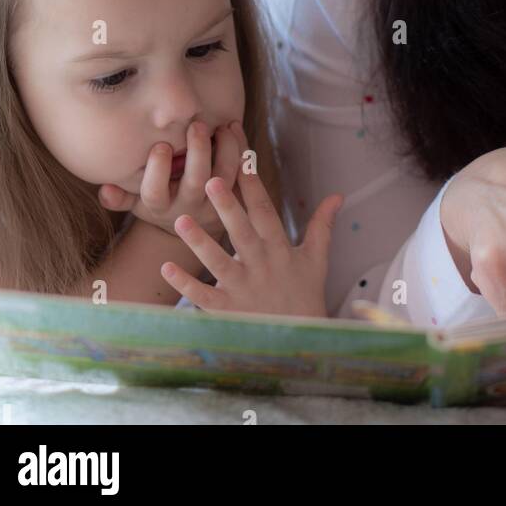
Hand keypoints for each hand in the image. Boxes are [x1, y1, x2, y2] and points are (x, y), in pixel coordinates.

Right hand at [98, 119, 242, 241]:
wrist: (195, 225)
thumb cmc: (162, 201)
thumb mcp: (138, 203)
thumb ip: (120, 197)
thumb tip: (104, 190)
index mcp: (160, 207)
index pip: (155, 193)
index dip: (158, 170)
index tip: (160, 146)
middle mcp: (188, 206)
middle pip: (195, 181)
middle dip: (197, 151)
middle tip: (196, 126)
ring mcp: (214, 202)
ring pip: (224, 176)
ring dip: (225, 148)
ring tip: (221, 126)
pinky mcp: (235, 195)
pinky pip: (242, 171)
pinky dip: (241, 148)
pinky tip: (234, 127)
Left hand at [161, 143, 343, 316]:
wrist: (300, 343)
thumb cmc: (306, 295)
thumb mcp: (316, 258)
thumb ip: (322, 225)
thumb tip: (338, 195)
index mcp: (279, 249)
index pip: (266, 213)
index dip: (255, 188)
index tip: (244, 162)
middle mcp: (260, 266)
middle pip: (241, 232)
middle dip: (227, 207)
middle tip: (211, 180)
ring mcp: (243, 289)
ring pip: (218, 262)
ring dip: (199, 242)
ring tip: (181, 220)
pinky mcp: (228, 310)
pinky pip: (203, 296)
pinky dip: (185, 284)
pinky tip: (167, 267)